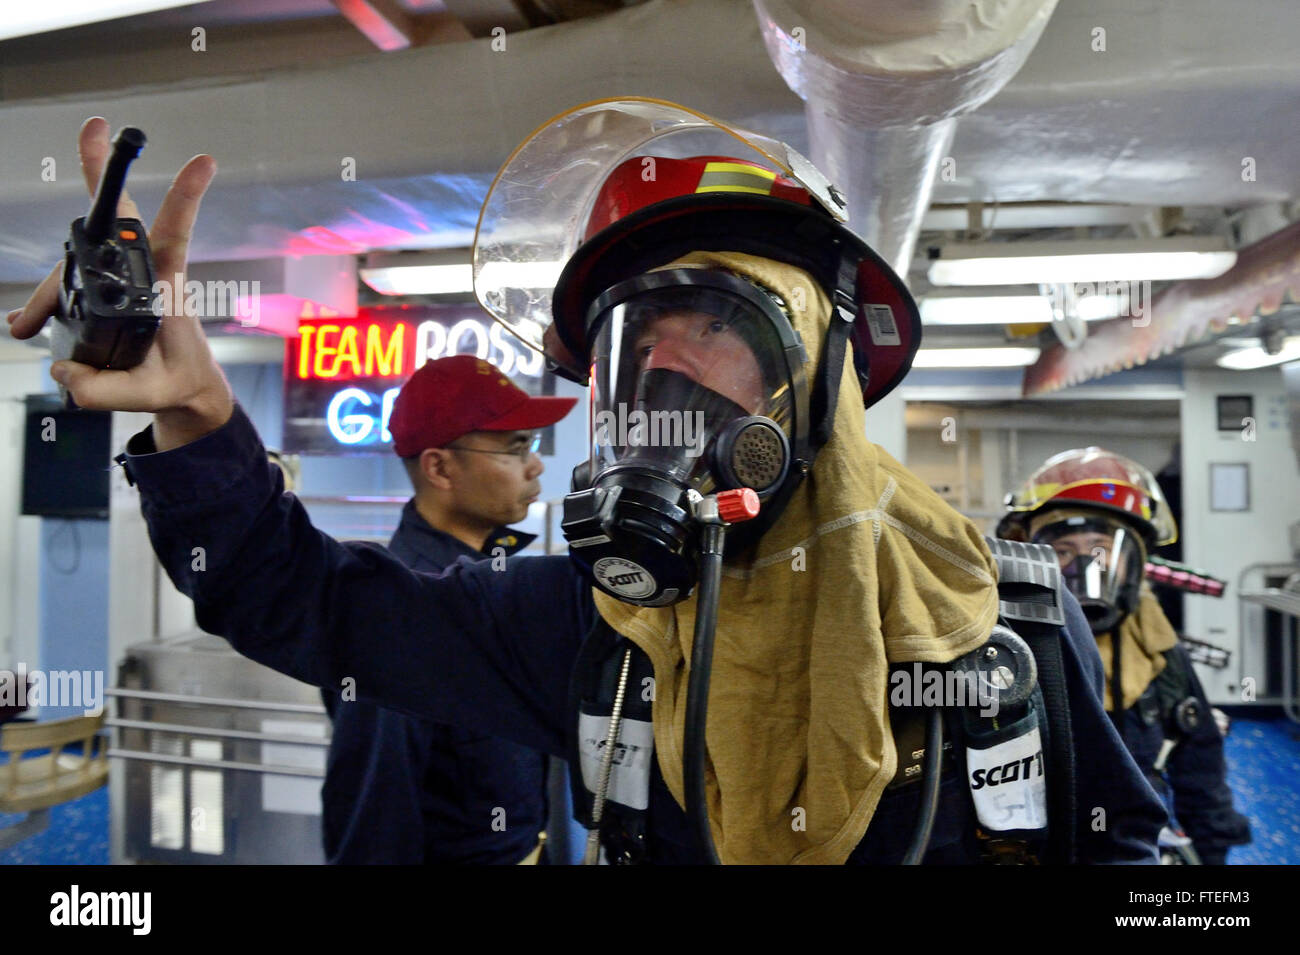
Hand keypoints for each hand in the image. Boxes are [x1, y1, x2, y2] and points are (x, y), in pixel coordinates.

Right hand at [6, 117, 233, 450]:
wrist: (188, 391)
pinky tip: (21, 325)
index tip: (204, 161)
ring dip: (48, 291)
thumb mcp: (148, 396)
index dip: (185, 197)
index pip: (174, 236)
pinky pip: (71, 288)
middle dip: (102, 173)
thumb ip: (104, 390)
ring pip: (78, 264)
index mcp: (169, 290)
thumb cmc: (178, 384)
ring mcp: (126, 282)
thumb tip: (62, 370)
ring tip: (22, 326)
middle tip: (94, 127)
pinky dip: (45, 305)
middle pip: (118, 222)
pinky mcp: (109, 295)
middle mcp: (147, 275)